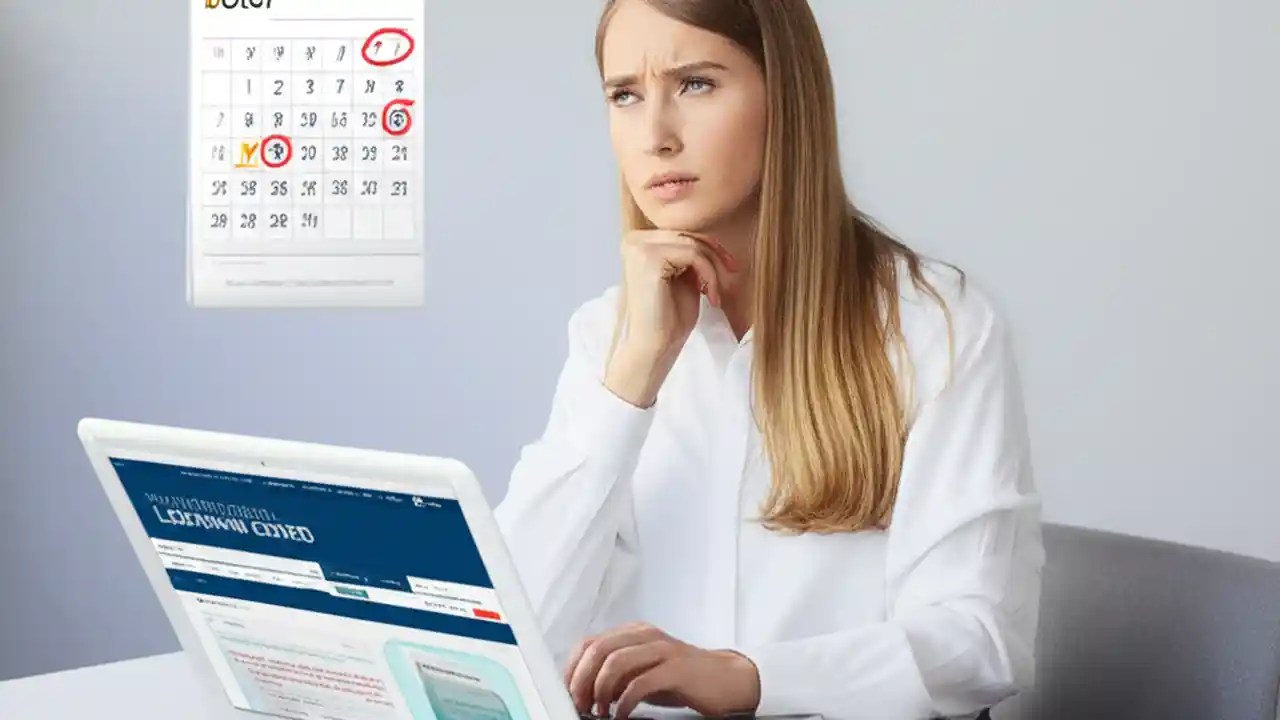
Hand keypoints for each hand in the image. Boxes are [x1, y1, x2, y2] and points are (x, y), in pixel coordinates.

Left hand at [563, 622, 759, 719]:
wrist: (727, 680)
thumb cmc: (682, 679)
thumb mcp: (642, 673)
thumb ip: (616, 676)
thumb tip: (582, 691)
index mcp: (633, 633)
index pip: (589, 643)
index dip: (572, 669)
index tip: (566, 693)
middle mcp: (646, 636)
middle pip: (598, 649)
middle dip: (581, 680)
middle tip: (579, 704)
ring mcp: (662, 650)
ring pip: (616, 661)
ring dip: (600, 690)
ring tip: (599, 711)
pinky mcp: (677, 669)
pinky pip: (641, 682)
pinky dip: (625, 701)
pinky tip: (621, 714)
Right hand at [605, 230, 736, 407]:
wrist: (654, 347)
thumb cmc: (669, 317)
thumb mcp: (684, 276)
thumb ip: (691, 254)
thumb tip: (713, 239)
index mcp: (638, 242)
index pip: (681, 232)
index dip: (709, 246)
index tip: (729, 266)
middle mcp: (634, 240)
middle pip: (687, 234)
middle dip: (715, 254)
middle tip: (732, 273)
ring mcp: (638, 247)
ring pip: (693, 244)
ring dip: (713, 269)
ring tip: (715, 294)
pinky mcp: (648, 259)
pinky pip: (693, 255)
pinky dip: (709, 274)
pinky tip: (711, 296)